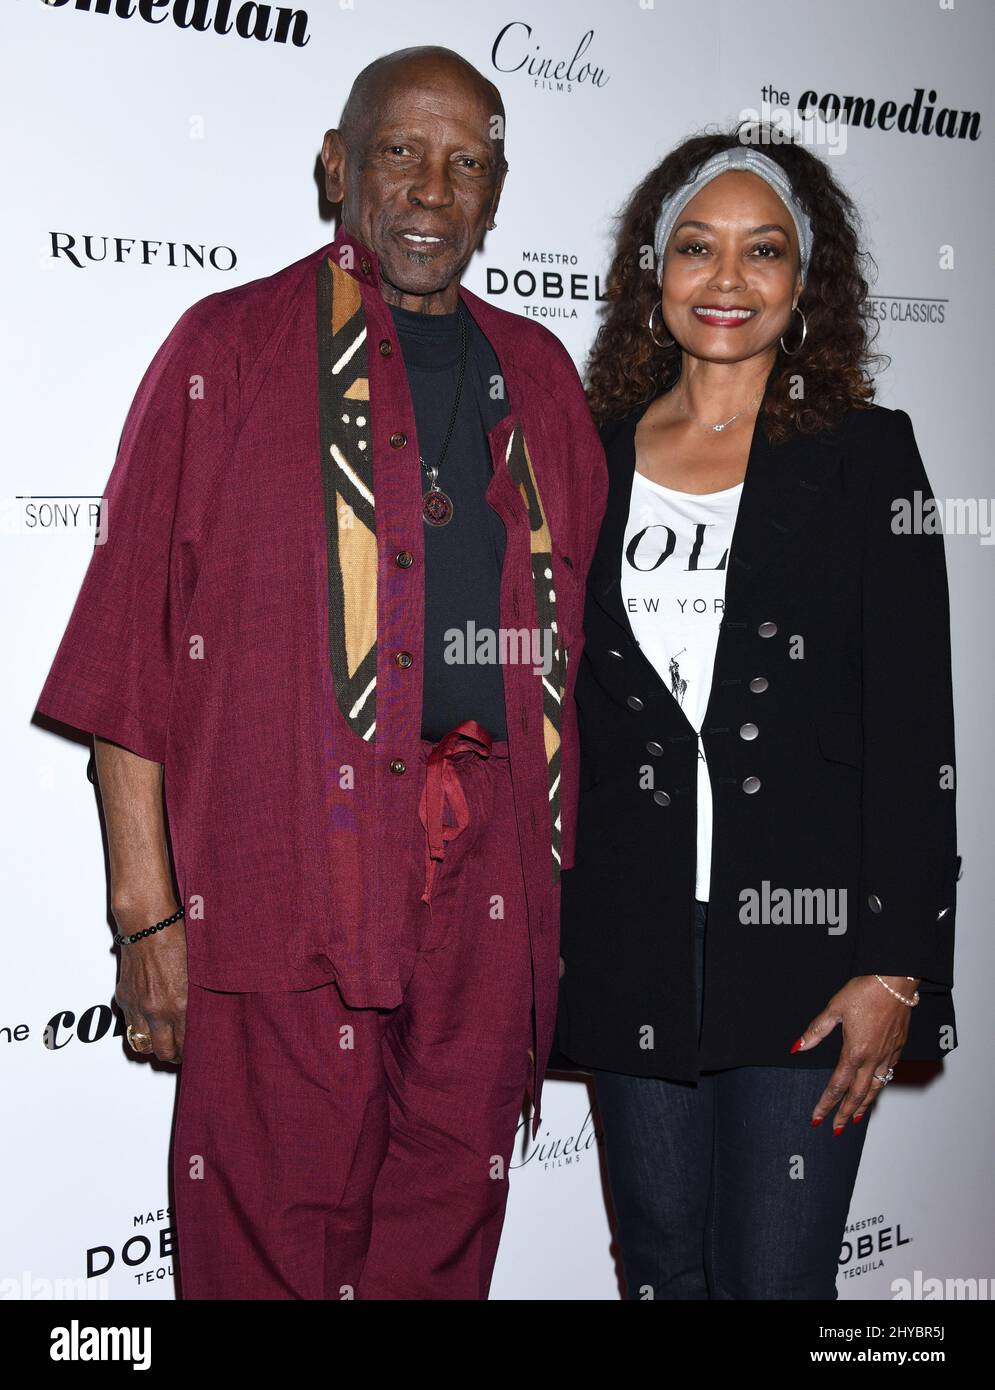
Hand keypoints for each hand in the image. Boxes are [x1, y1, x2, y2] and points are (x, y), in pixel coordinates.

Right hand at [114, 909, 187, 1063]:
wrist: (149, 924)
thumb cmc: (178, 939)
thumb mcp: (201, 971)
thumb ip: (202, 997)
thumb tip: (211, 1015)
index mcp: (180, 1005)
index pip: (186, 1045)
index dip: (191, 1052)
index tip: (196, 1051)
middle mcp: (157, 1010)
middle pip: (163, 1051)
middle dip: (173, 1054)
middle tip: (180, 1051)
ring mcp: (138, 1006)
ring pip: (142, 1044)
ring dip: (153, 1045)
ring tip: (163, 1042)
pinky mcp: (125, 998)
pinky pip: (130, 1025)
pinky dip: (139, 1028)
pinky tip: (149, 1023)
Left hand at [791, 975, 918, 1130]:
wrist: (896, 981)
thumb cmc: (865, 990)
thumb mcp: (834, 1008)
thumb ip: (816, 1031)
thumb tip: (798, 1046)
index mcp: (854, 1051)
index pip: (837, 1086)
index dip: (826, 1104)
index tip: (817, 1118)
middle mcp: (873, 1058)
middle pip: (858, 1094)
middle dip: (845, 1114)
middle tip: (836, 1129)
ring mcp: (888, 1055)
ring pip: (876, 1088)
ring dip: (864, 1105)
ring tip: (855, 1118)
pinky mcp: (899, 1047)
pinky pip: (888, 1074)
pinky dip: (879, 1087)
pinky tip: (875, 1089)